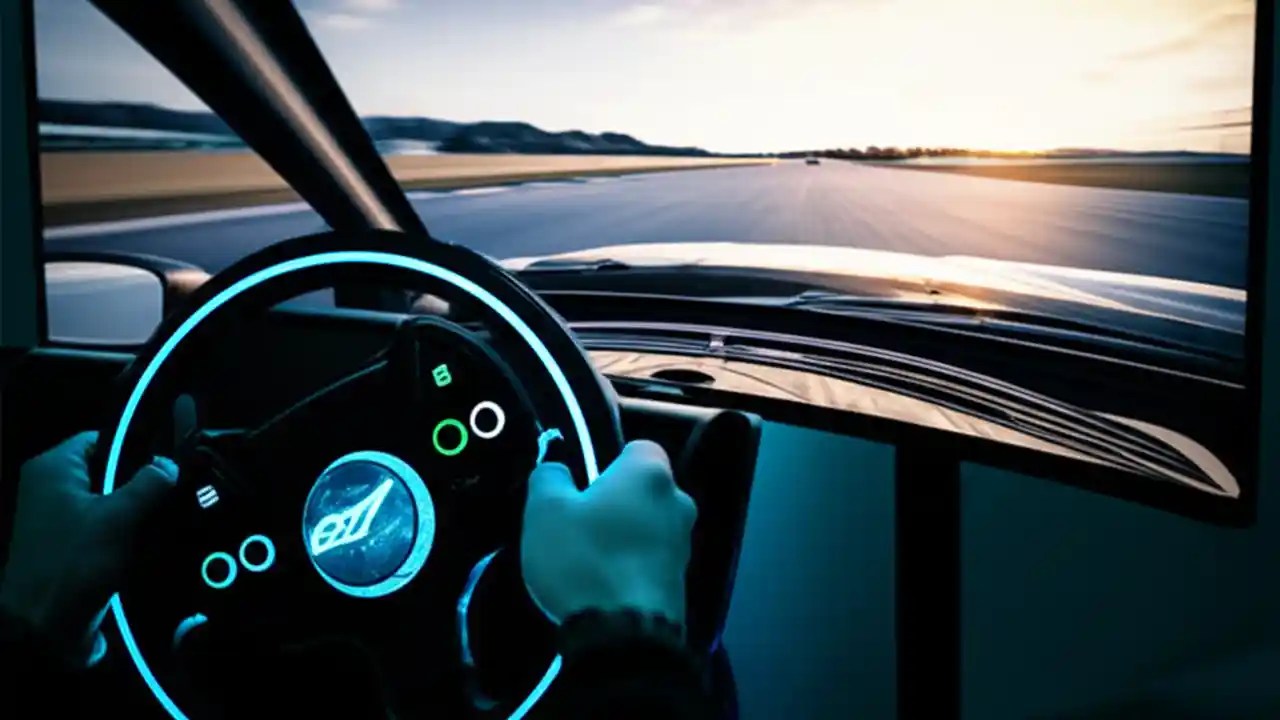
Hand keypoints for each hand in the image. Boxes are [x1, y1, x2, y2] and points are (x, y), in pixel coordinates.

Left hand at [0, 432, 177, 664]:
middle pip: (109, 469)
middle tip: (180, 487)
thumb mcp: (119, 518)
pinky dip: (128, 531)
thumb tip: (170, 463)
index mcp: (54, 468)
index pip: (103, 437)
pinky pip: (105, 526)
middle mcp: (51, 487)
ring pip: (110, 499)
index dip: (138, 444)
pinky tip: (155, 539)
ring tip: (173, 513)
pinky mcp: (69, 545)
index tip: (173, 458)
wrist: (42, 627)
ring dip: (138, 509)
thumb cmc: (75, 562)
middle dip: (142, 480)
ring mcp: (58, 518)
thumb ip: (149, 484)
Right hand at [521, 440, 695, 624]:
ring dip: (626, 536)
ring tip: (590, 560)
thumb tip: (557, 469)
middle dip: (618, 501)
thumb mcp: (545, 511)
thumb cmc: (584, 559)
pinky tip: (605, 585)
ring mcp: (684, 545)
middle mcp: (678, 502)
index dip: (608, 461)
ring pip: (650, 526)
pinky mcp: (683, 583)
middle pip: (645, 490)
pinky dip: (633, 566)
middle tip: (581, 523)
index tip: (583, 485)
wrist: (624, 637)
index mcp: (650, 473)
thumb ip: (549, 477)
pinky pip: (653, 561)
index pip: (638, 448)